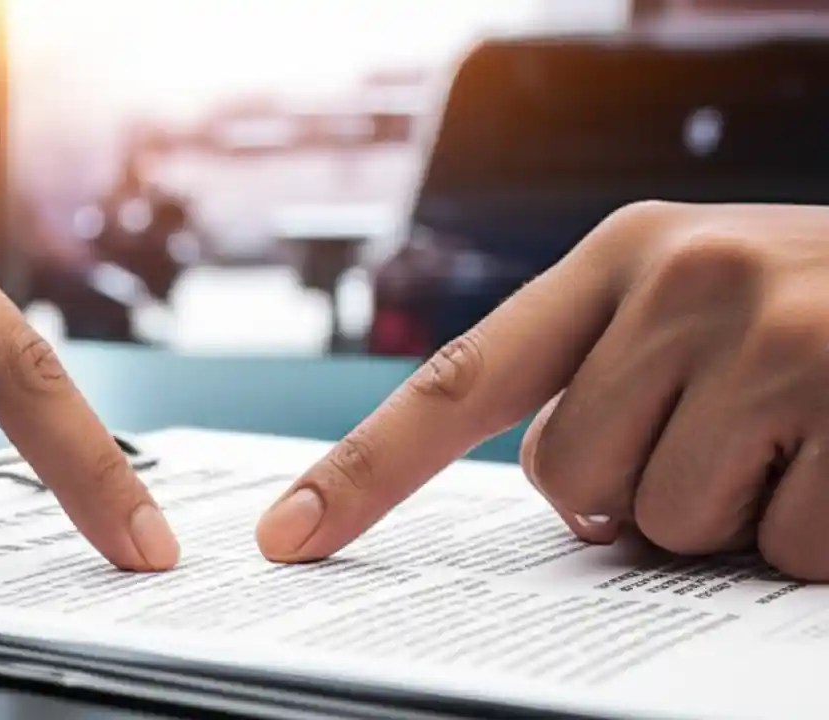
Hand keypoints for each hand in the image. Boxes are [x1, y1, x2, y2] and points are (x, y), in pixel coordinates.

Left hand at [257, 200, 828, 579]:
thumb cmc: (820, 311)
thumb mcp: (697, 310)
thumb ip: (606, 380)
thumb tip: (558, 500)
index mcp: (622, 254)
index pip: (460, 379)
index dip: (366, 467)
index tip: (289, 538)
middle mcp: (688, 274)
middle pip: (571, 484)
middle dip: (641, 497)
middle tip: (729, 437)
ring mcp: (780, 332)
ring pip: (668, 527)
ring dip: (730, 517)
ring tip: (799, 440)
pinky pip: (778, 548)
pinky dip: (812, 537)